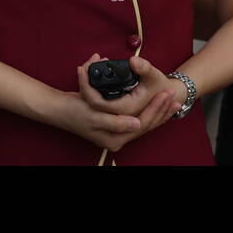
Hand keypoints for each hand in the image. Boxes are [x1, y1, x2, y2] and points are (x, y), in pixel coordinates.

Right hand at [59, 54, 181, 151]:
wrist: (58, 109)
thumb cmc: (75, 111)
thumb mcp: (95, 117)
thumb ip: (116, 122)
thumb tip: (137, 123)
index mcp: (114, 138)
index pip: (143, 125)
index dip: (156, 109)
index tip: (166, 93)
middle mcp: (117, 138)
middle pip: (146, 124)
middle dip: (161, 109)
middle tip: (174, 95)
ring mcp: (116, 131)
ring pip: (143, 120)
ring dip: (158, 109)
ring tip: (172, 100)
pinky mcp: (115, 122)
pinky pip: (136, 116)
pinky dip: (148, 108)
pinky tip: (157, 103)